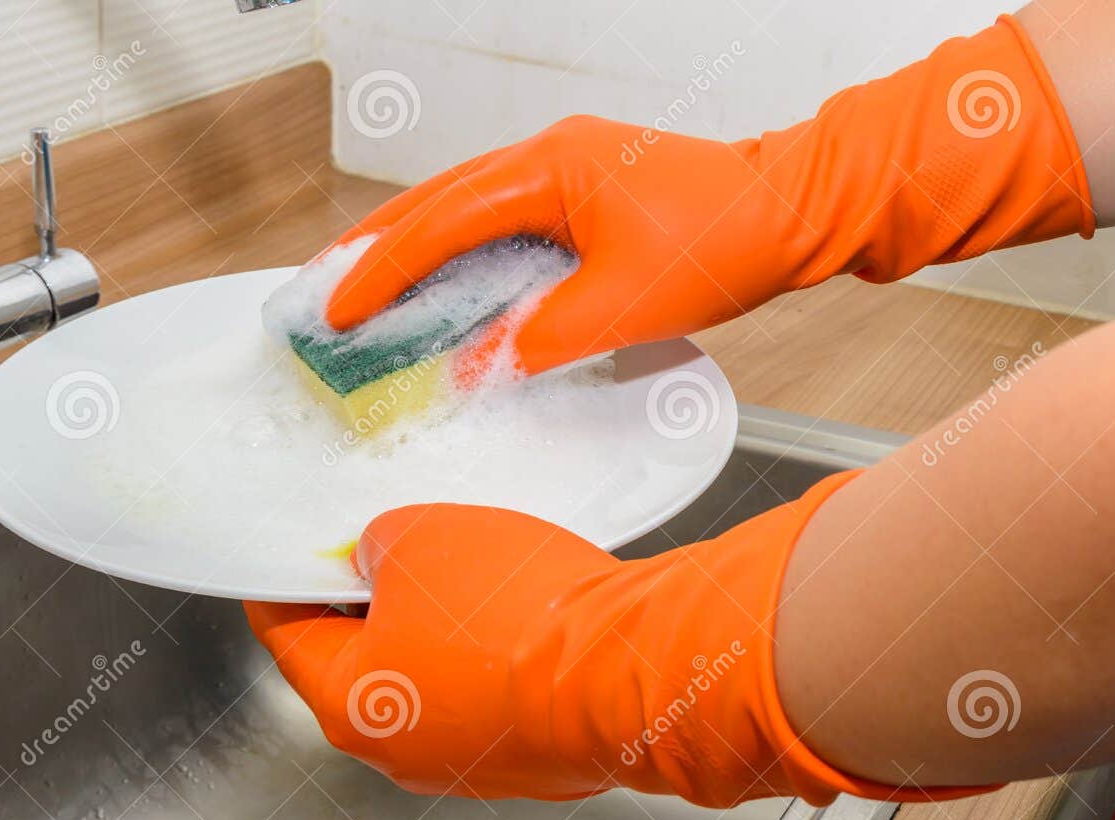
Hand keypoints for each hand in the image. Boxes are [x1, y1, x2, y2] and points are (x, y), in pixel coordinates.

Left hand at [244, 476, 978, 807]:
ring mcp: (467, 766)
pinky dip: (491, 658)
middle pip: (357, 664)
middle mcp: (399, 754)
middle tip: (381, 548)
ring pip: (429, 684)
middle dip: (366, 605)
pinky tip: (518, 614)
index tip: (286, 553)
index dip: (281, 581)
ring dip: (435, 632)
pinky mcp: (530, 762)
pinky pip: (490, 699)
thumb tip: (381, 557)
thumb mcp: (419, 536)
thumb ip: (376, 544)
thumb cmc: (515, 613)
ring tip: (465, 572)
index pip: (285, 634)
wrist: (633, 671)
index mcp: (348, 705)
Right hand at [325, 16, 1092, 375]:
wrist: (795, 210)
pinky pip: (500, 221)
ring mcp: (564, 169)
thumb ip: (538, 339)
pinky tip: (442, 290)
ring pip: (463, 209)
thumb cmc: (726, 239)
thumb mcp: (624, 305)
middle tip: (319, 290)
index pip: (440, 223)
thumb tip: (473, 368)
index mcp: (548, 168)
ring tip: (360, 290)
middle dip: (373, 249)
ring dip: (412, 251)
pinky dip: (461, 256)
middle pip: (435, 203)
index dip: (381, 271)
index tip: (336, 310)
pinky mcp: (582, 192)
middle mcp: (547, 156)